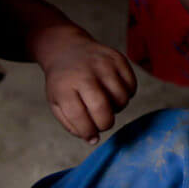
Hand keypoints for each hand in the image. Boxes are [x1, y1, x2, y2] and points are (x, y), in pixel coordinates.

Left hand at [34, 27, 137, 141]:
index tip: (90, 135)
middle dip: (105, 124)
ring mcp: (103, 64)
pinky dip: (126, 94)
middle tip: (102, 123)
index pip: (80, 117)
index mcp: (64, 86)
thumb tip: (93, 138)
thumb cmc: (63, 81)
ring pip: (121, 99)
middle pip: (103, 108)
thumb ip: (71, 124)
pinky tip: (114, 91)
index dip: (88, 132)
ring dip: (117, 108)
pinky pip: (132, 86)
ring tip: (106, 103)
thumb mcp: (56, 103)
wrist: (67, 49)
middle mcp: (84, 74)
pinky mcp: (118, 59)